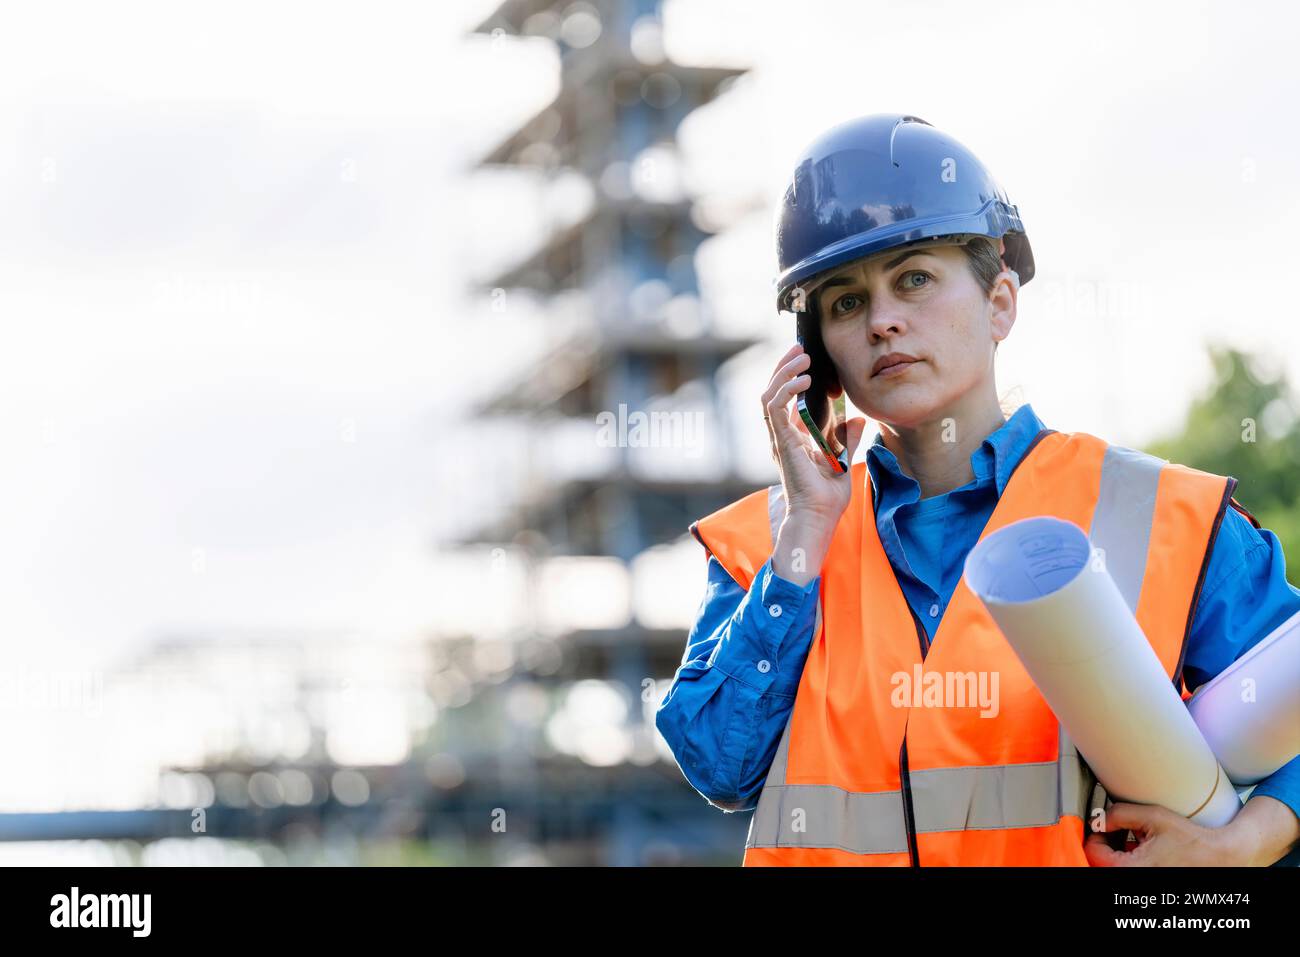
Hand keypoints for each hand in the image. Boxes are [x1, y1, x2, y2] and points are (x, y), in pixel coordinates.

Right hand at [761, 342, 866, 527]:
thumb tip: (858, 419)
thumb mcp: (843, 460)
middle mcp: (782, 436)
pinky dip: (787, 389)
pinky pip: (775, 407)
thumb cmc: (827, 497)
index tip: (808, 361)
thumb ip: (848, 439)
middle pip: (773, 392)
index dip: (793, 378)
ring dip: (784, 372)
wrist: (818, 516)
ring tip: (802, 357)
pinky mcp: (781, 441)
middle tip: (800, 349)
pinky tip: (804, 379)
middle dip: (784, 367)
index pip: (786, 400)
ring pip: (769, 394)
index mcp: (793, 439)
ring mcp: (779, 438)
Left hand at [1084, 801, 1248, 865]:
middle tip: (1120, 831)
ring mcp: (1142, 882)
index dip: (1098, 834)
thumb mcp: (1152, 817)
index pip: (1093, 852)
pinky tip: (1144, 849)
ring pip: (1115, 866)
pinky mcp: (1150, 881)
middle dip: (1108, 843)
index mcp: (1130, 868)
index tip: (1107, 826)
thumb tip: (1102, 819)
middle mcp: (1134, 879)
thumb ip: (1120, 814)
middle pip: (1102, 861)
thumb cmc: (1192, 840)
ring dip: (1119, 851)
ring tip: (1136, 839)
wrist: (1219, 856)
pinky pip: (1130, 870)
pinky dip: (1131, 859)